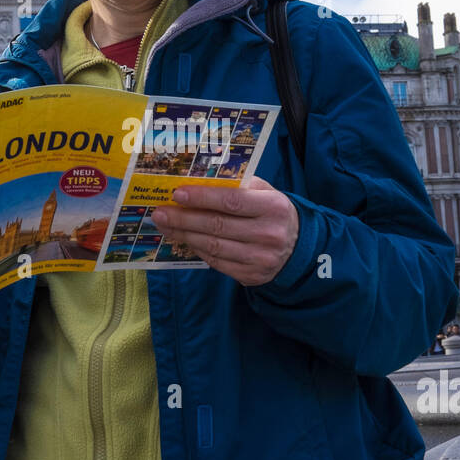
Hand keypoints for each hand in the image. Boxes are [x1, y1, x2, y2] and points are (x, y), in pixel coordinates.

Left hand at [150, 177, 298, 285]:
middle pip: (217, 226)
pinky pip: (216, 262)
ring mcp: (260, 258)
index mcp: (273, 207)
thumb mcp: (267, 194)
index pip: (231, 201)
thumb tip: (200, 183)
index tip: (177, 194)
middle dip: (184, 218)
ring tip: (166, 225)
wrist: (299, 249)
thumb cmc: (274, 214)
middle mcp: (268, 234)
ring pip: (213, 246)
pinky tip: (185, 239)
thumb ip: (240, 187)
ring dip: (184, 235)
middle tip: (160, 212)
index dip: (202, 198)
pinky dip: (197, 250)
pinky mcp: (251, 276)